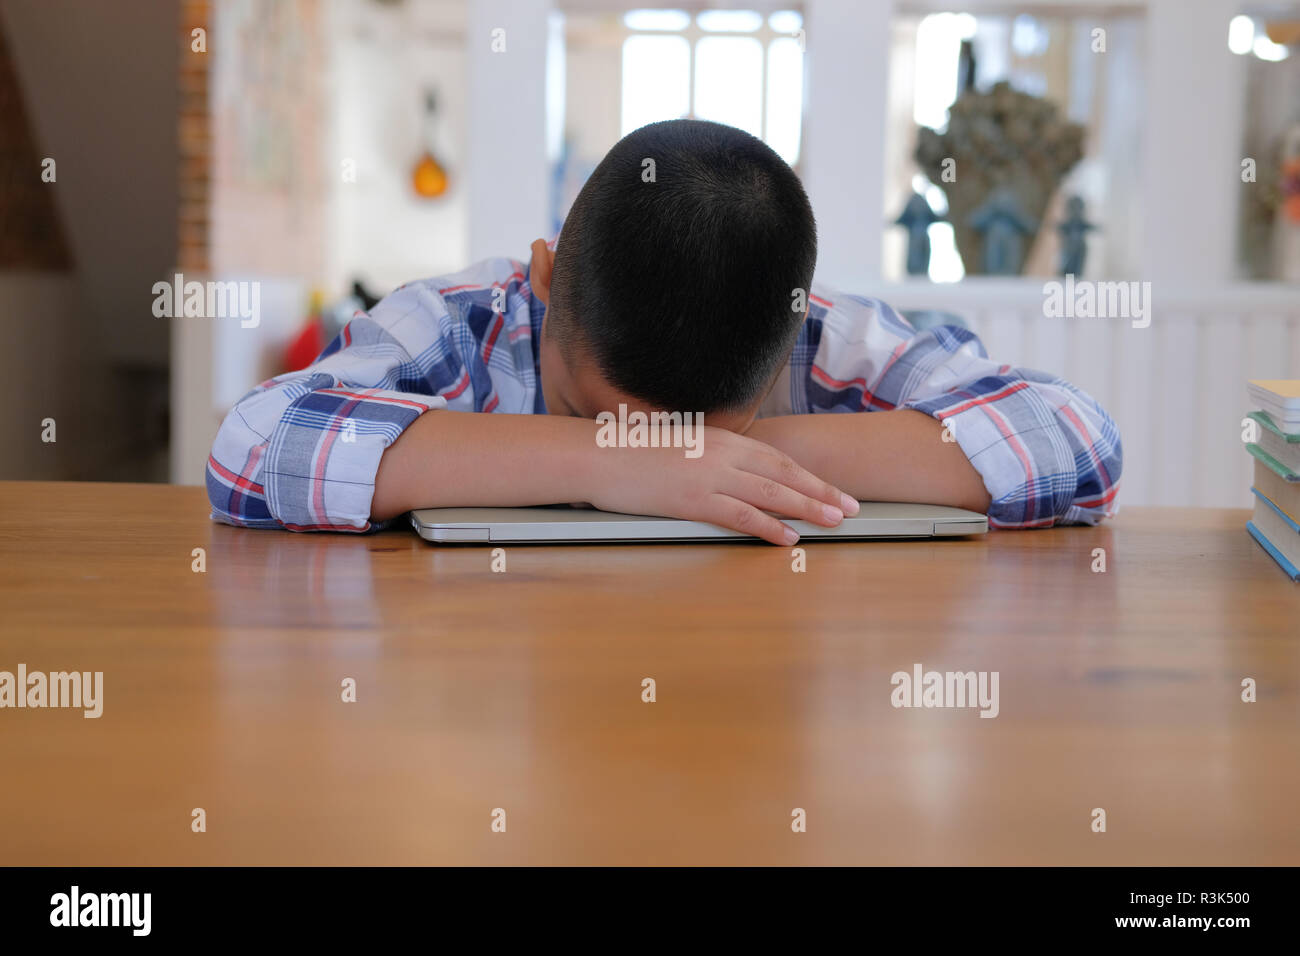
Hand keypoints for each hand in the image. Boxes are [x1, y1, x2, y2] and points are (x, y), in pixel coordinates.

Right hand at [584, 425, 859, 544]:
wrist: (596, 454)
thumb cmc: (632, 454)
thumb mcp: (680, 448)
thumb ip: (709, 458)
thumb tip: (730, 475)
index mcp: (720, 439)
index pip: (776, 457)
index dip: (808, 475)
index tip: (832, 488)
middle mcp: (722, 453)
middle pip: (784, 473)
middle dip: (821, 491)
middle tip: (852, 506)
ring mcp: (709, 475)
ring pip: (771, 493)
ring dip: (807, 508)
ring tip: (835, 521)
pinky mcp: (693, 499)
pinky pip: (741, 515)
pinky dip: (769, 526)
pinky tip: (789, 538)